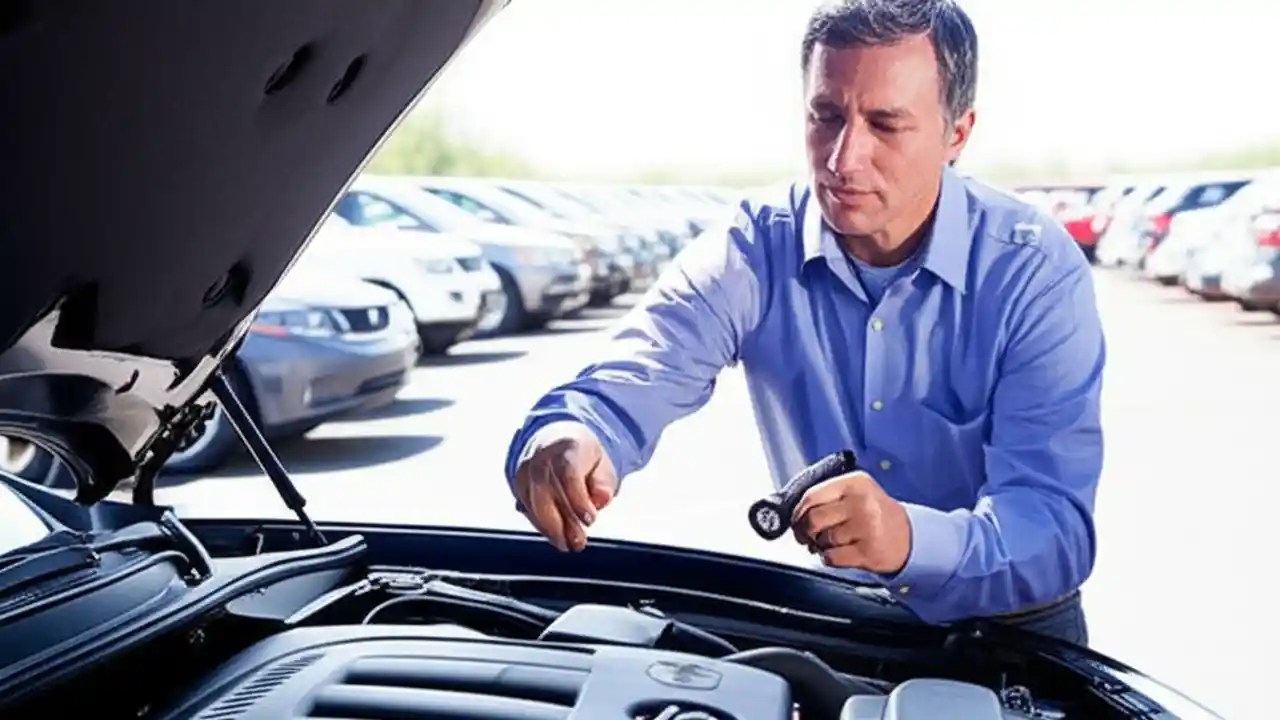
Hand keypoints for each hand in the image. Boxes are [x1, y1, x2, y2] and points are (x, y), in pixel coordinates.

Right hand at [512, 421, 618, 552]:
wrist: (556, 441)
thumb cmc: (583, 458)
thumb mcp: (603, 464)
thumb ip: (604, 483)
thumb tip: (601, 499)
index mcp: (566, 447)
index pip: (568, 473)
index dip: (578, 499)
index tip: (590, 520)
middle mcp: (541, 456)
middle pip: (545, 490)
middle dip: (561, 522)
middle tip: (578, 543)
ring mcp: (526, 470)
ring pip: (533, 502)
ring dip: (550, 528)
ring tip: (567, 545)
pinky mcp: (518, 484)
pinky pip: (527, 508)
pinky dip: (541, 525)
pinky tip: (555, 535)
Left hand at [790, 470, 910, 574]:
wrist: (907, 537)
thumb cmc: (874, 514)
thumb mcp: (855, 492)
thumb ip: (827, 495)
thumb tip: (794, 512)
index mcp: (854, 482)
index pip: (811, 496)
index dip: (798, 512)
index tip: (796, 520)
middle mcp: (861, 502)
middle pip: (813, 519)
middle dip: (805, 531)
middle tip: (807, 537)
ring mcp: (866, 527)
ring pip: (822, 540)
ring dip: (820, 545)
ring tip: (830, 543)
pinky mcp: (868, 551)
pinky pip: (831, 558)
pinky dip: (828, 559)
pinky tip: (838, 554)